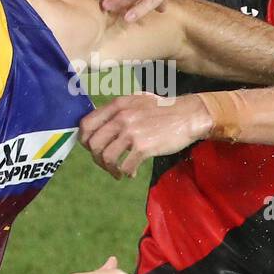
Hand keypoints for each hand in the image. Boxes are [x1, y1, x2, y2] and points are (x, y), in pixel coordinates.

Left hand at [79, 93, 210, 178]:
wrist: (189, 115)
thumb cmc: (164, 109)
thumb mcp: (137, 101)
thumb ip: (118, 110)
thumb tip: (100, 124)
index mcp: (117, 105)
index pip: (86, 124)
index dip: (85, 140)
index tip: (93, 149)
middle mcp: (121, 117)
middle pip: (92, 144)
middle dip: (97, 158)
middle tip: (108, 164)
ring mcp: (132, 132)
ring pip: (106, 157)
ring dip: (109, 169)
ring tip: (118, 172)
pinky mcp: (143, 146)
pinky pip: (124, 166)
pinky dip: (125, 173)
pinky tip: (132, 172)